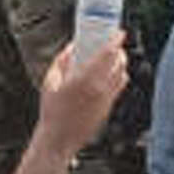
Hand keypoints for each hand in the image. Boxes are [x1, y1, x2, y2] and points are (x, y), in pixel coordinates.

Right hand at [38, 37, 127, 156]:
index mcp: (86, 79)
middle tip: (114, 46)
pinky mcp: (108, 109)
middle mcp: (100, 88)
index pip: (108, 54)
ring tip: (113, 61)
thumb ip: (61, 61)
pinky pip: (118, 89)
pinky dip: (118, 79)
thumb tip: (72, 47)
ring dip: (120, 65)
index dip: (116, 41)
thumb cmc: (52, 111)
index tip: (120, 33)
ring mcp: (106, 100)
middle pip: (120, 63)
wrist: (58, 140)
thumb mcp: (50, 82)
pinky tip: (108, 78)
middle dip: (120, 51)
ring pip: (122, 76)